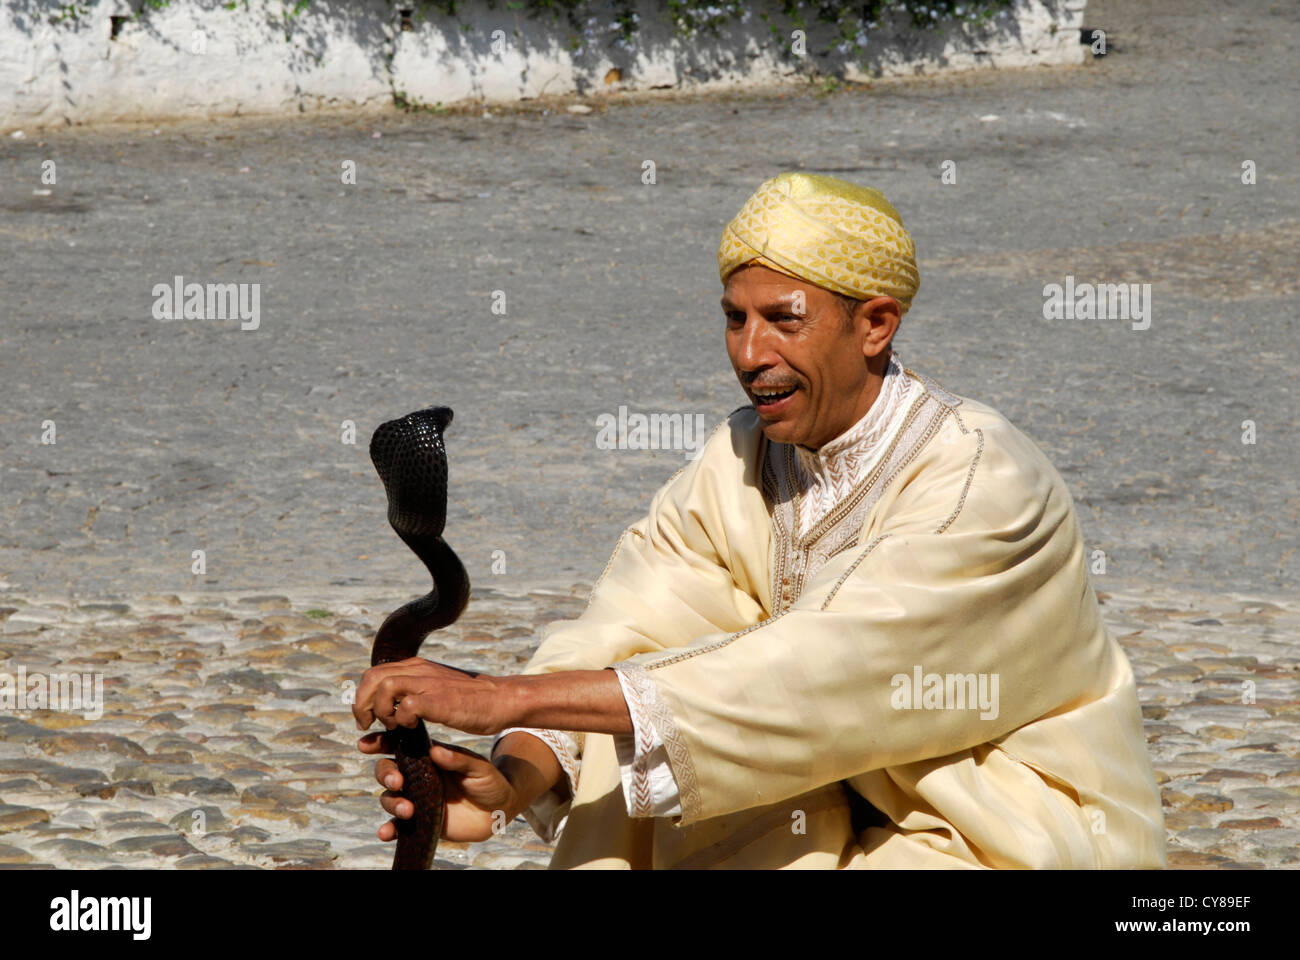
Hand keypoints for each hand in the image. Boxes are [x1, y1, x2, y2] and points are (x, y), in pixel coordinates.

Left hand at [353, 657, 509, 735]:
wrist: (500, 699)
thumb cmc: (469, 700)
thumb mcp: (436, 688)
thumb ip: (414, 690)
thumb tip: (391, 704)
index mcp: (416, 667)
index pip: (374, 673)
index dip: (363, 697)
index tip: (368, 718)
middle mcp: (419, 669)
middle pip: (371, 677)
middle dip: (362, 704)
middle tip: (368, 725)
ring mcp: (429, 683)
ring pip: (384, 686)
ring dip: (381, 710)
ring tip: (392, 726)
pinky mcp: (440, 700)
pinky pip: (407, 706)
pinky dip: (402, 720)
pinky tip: (413, 728)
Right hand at [360, 733, 521, 842]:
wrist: (498, 810)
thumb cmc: (489, 781)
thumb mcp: (478, 768)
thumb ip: (458, 760)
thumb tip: (436, 751)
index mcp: (428, 757)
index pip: (399, 746)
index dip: (380, 743)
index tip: (366, 744)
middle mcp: (417, 777)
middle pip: (387, 771)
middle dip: (385, 775)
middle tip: (398, 782)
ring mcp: (416, 799)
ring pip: (389, 798)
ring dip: (391, 802)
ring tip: (407, 810)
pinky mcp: (419, 822)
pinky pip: (397, 826)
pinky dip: (389, 829)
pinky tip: (386, 833)